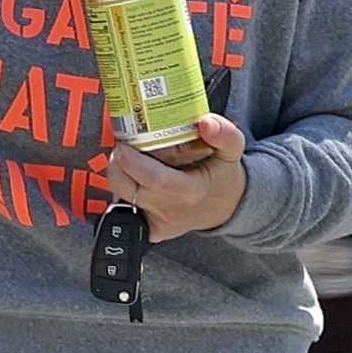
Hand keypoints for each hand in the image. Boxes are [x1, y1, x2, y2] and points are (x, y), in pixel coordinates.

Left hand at [107, 114, 246, 241]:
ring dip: (119, 174)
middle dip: (118, 164)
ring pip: (122, 197)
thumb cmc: (223, 177)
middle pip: (128, 188)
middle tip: (123, 147)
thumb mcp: (232, 151)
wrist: (225, 207)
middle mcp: (171, 211)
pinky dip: (124, 190)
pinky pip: (126, 208)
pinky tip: (135, 178)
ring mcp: (159, 223)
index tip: (125, 143)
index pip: (153, 179)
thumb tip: (205, 123)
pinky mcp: (151, 229)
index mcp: (190, 192)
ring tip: (128, 159)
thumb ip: (225, 133)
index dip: (131, 161)